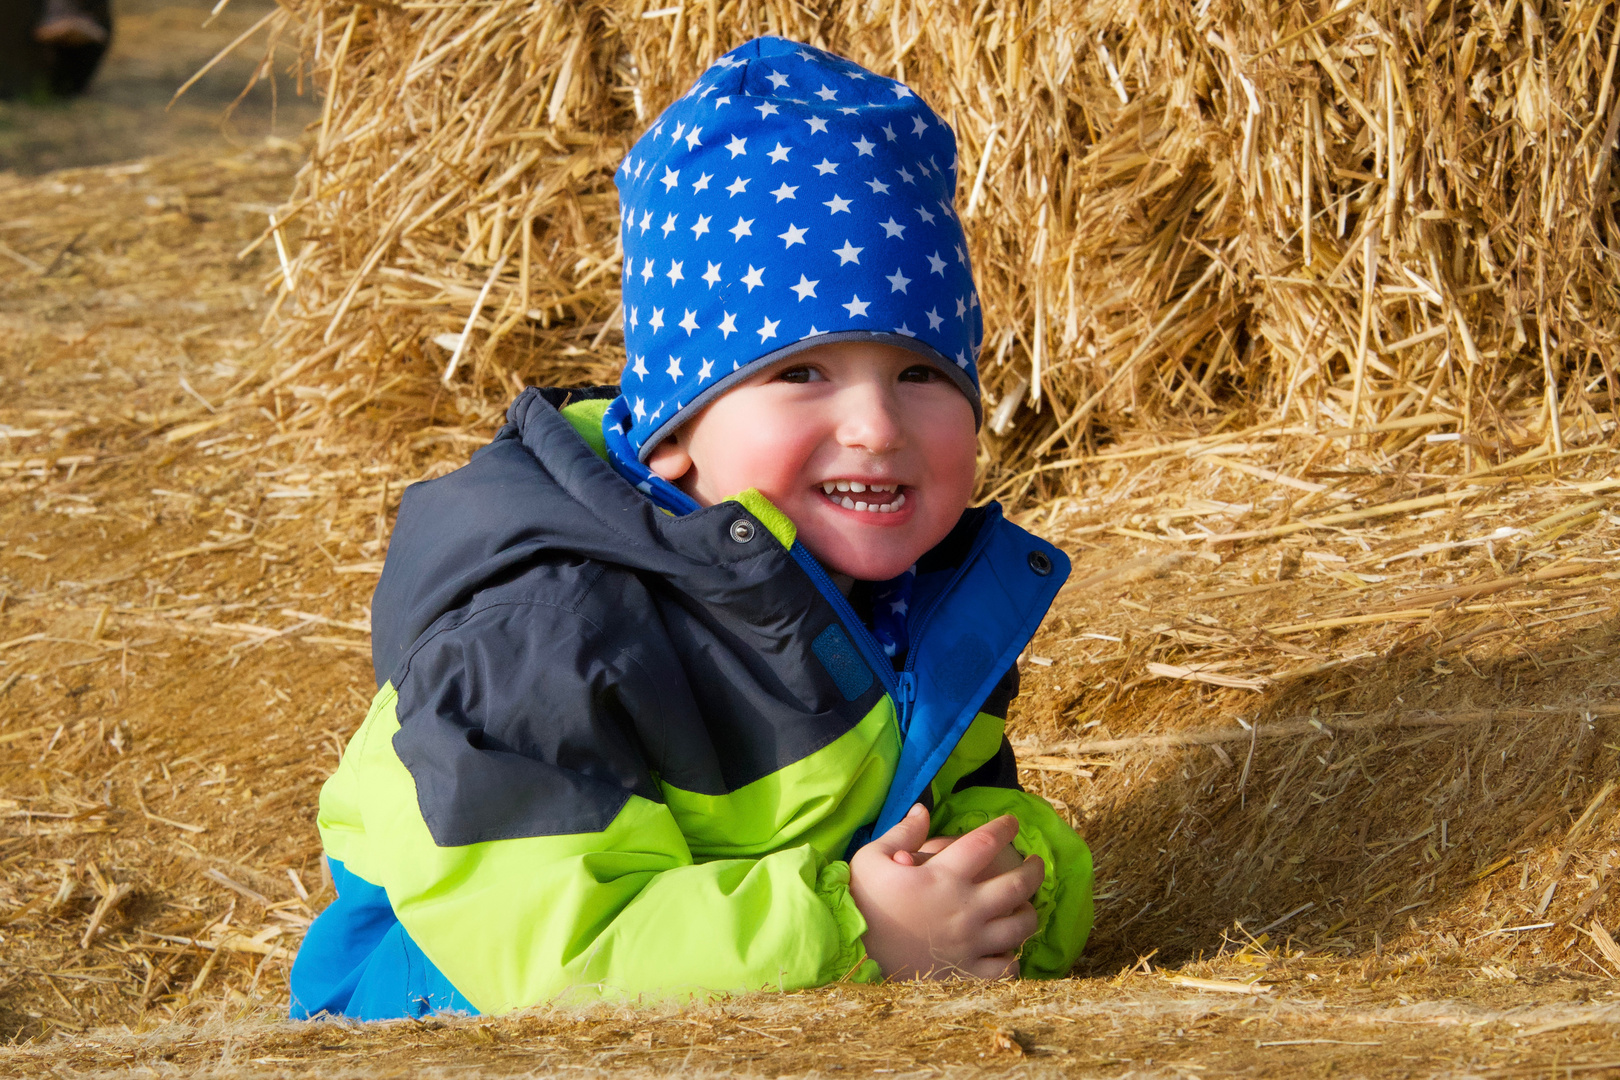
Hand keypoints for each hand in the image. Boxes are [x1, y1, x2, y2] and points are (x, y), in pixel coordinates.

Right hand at [849, 804, 1042, 980]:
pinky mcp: (967, 971)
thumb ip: (902, 833)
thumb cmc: (862, 902)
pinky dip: (1013, 957)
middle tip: (1037, 862)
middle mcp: (965, 908)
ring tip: (1028, 905)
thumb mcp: (871, 858)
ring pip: (1020, 927)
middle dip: (1034, 870)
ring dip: (1030, 913)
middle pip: (1017, 885)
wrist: (852, 953)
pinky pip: (1005, 967)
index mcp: (944, 876)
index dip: (1004, 827)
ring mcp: (970, 942)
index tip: (1012, 822)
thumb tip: (923, 809)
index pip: (986, 842)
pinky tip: (1009, 948)